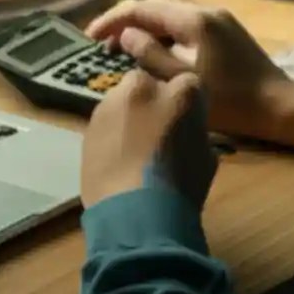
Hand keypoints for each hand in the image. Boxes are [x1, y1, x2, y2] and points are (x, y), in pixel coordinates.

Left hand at [81, 69, 216, 208]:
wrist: (133, 210)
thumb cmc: (180, 186)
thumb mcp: (205, 157)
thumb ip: (195, 131)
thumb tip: (185, 130)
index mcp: (180, 93)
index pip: (186, 82)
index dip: (184, 103)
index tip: (184, 119)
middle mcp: (142, 88)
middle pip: (146, 83)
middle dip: (150, 99)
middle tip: (156, 128)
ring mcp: (110, 105)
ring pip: (120, 100)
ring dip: (127, 114)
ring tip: (132, 146)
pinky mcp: (88, 125)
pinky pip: (104, 122)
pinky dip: (111, 132)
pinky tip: (116, 157)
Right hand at [86, 0, 293, 151]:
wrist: (280, 108)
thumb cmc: (231, 102)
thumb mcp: (183, 82)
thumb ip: (150, 56)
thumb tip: (125, 36)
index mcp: (194, 21)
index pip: (143, 8)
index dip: (113, 20)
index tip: (89, 38)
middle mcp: (206, 11)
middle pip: (155, 5)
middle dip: (125, 20)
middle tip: (101, 43)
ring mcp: (218, 19)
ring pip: (170, 13)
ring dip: (143, 26)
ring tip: (121, 47)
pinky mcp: (224, 31)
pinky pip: (184, 23)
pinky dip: (162, 32)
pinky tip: (152, 50)